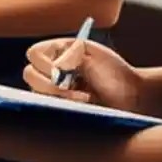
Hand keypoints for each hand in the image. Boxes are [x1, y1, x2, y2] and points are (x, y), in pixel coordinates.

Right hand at [23, 37, 143, 111]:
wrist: (131, 97)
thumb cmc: (115, 74)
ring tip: (83, 98)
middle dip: (49, 84)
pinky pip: (48, 109)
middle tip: (70, 87)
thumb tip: (54, 69)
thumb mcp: (94, 56)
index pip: (34, 54)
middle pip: (29, 75)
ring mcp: (53, 92)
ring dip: (58, 96)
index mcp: (59, 52)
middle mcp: (51, 71)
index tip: (61, 70)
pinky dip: (63, 107)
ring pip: (36, 94)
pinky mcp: (59, 109)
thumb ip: (71, 56)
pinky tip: (81, 106)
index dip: (43, 63)